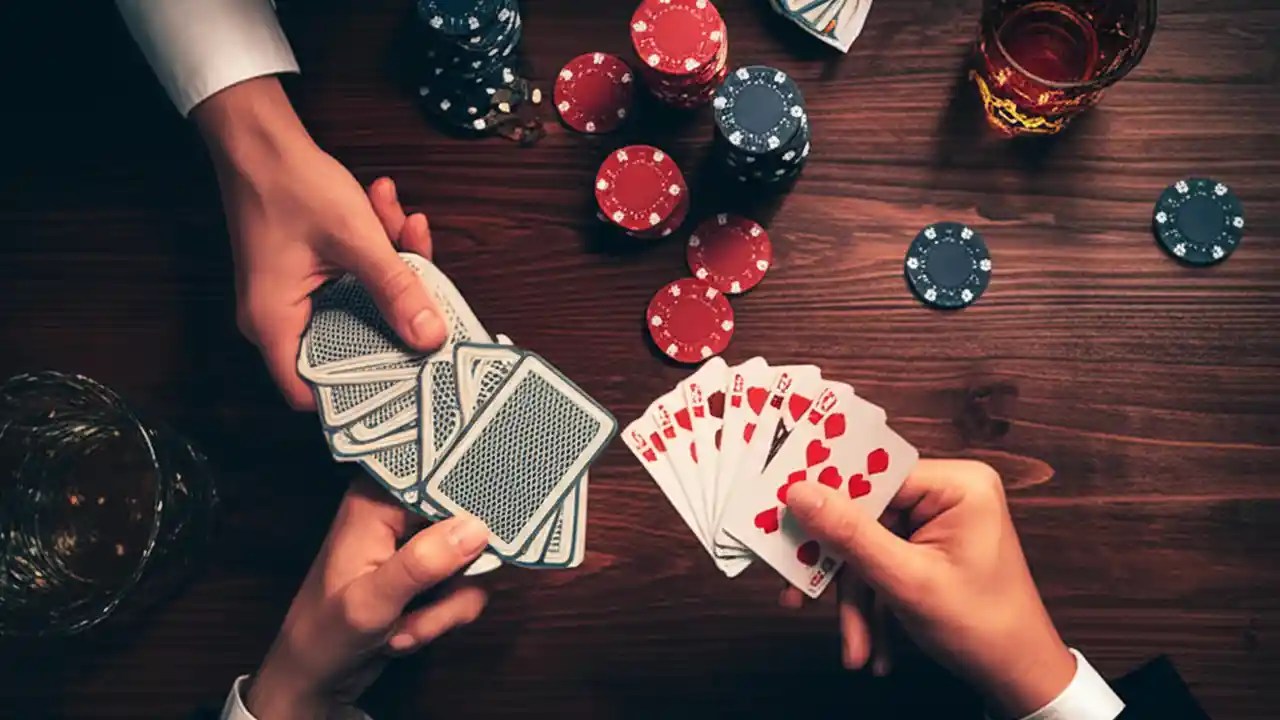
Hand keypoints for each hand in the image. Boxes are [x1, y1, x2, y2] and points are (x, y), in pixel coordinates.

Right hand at [192, 76, 444, 408]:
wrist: (260, 136)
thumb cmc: (289, 182)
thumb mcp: (356, 240)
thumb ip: (396, 289)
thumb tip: (430, 335)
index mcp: (275, 322)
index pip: (313, 393)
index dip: (359, 393)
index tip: (406, 379)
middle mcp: (280, 318)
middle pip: (352, 341)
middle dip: (392, 302)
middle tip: (417, 271)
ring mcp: (296, 296)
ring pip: (360, 303)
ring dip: (389, 263)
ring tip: (395, 217)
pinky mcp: (311, 275)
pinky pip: (354, 278)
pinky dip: (376, 249)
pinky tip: (384, 206)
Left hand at [245, 482, 489, 719]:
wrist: (315, 679)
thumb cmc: (325, 635)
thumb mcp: (370, 602)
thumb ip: (421, 564)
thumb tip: (478, 528)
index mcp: (378, 499)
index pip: (444, 476)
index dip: (470, 504)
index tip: (476, 541)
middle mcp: (403, 511)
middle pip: (470, 520)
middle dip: (454, 576)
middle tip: (420, 606)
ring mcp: (421, 543)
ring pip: (475, 561)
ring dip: (446, 605)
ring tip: (403, 626)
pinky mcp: (433, 570)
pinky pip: (469, 586)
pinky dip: (445, 615)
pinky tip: (408, 629)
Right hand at [784, 460, 1075, 718]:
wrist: (1020, 677)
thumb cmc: (982, 627)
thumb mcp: (906, 580)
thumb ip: (850, 533)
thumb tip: (800, 491)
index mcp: (957, 485)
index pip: (872, 475)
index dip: (826, 498)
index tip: (783, 518)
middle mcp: (948, 493)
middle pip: (865, 515)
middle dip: (841, 571)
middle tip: (798, 594)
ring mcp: (938, 520)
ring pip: (869, 547)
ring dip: (856, 601)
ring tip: (855, 649)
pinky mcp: (929, 546)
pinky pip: (883, 563)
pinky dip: (873, 604)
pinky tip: (872, 645)